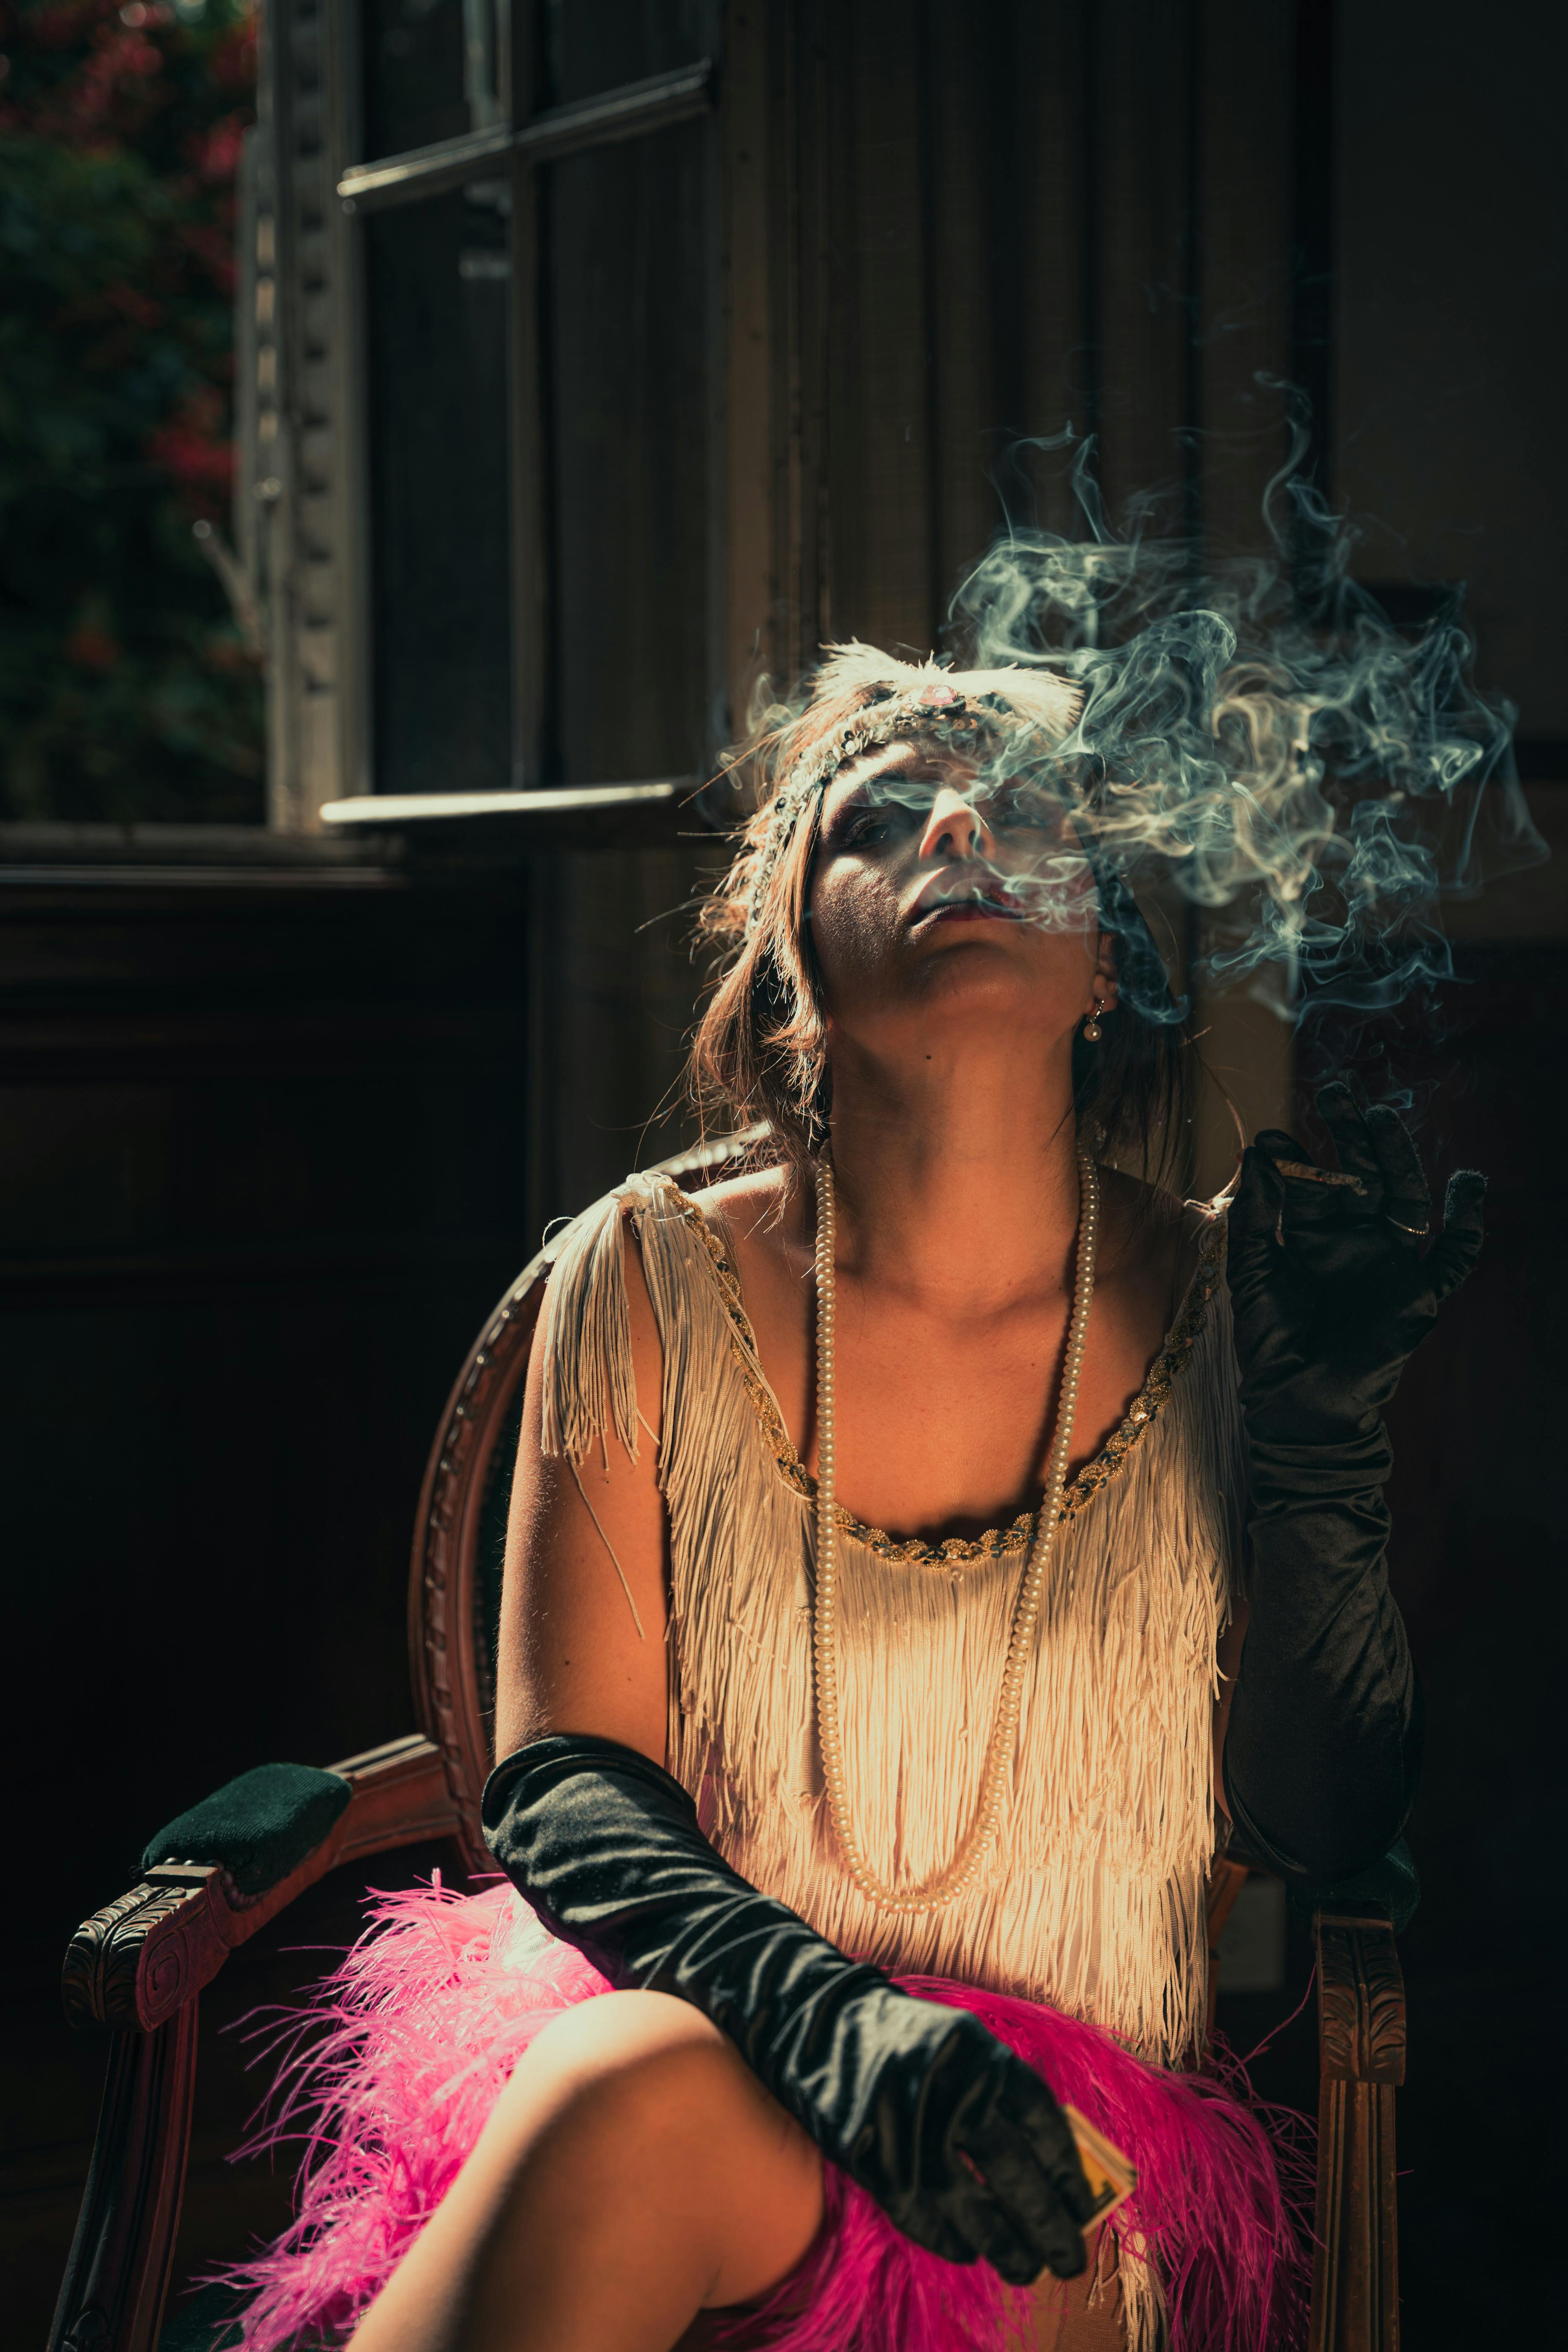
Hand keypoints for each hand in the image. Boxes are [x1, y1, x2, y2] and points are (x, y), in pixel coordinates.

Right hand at [857, 1999, 1094, 2282]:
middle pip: (1010, 2170)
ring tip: (1025, 2269)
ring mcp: (904, 2121)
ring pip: (965, 2203)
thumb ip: (1004, 2098)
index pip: (1041, 2120)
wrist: (824, 2023)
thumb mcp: (968, 2046)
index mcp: (981, 2053)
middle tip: (1067, 2259)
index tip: (1081, 2208)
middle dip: (1046, 2224)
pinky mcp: (866, 2151)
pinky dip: (945, 2238)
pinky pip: (915, 2211)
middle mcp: (947, 2086)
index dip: (1067, 2171)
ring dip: (1002, 2245)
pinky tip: (967, 2250)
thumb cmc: (913, 2043)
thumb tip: (1055, 2175)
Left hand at [1227, 1081, 1484, 1465]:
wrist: (1298, 1399)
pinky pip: (1454, 1254)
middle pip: (1363, 1175)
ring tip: (1382, 1117)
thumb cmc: (1269, 1339)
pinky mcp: (1419, 1292)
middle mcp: (1354, 1239)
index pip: (1311, 1182)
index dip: (1297, 1157)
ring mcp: (1390, 1261)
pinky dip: (1468, 1220)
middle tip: (1338, 1093)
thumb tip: (1258, 1154)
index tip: (1277, 1138)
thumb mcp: (1251, 1271)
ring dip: (1398, 1157)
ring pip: (1404, 1197)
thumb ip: (1255, 1215)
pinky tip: (1468, 1183)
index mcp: (1311, 1234)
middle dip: (1352, 1135)